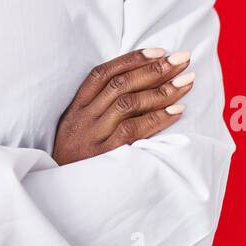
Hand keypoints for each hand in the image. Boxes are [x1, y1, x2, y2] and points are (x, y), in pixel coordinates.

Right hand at [51, 48, 194, 165]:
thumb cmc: (76, 158)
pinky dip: (157, 118)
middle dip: (155, 69)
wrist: (58, 194)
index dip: (132, 59)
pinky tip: (177, 110)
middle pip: (121, 85)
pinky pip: (134, 130)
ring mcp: (94, 135)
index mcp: (77, 106)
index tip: (161, 51)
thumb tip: (141, 86)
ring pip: (128, 103)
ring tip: (187, 81)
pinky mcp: (105, 154)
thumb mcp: (78, 128)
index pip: (104, 73)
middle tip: (183, 59)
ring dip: (161, 90)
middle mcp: (84, 117)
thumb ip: (99, 108)